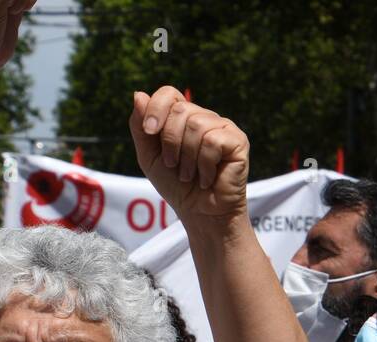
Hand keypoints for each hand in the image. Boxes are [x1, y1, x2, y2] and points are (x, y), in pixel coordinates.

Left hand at [129, 88, 249, 225]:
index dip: (155, 108)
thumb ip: (140, 127)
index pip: (169, 94)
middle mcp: (205, 117)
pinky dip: (204, 164)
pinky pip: (213, 141)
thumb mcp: (149, 157)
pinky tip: (208, 178)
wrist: (200, 214)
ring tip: (190, 175)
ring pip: (197, 125)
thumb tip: (138, 94)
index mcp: (184, 118)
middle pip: (180, 109)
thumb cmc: (176, 186)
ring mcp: (223, 128)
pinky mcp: (238, 141)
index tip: (148, 131)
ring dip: (187, 157)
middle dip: (170, 141)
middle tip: (173, 165)